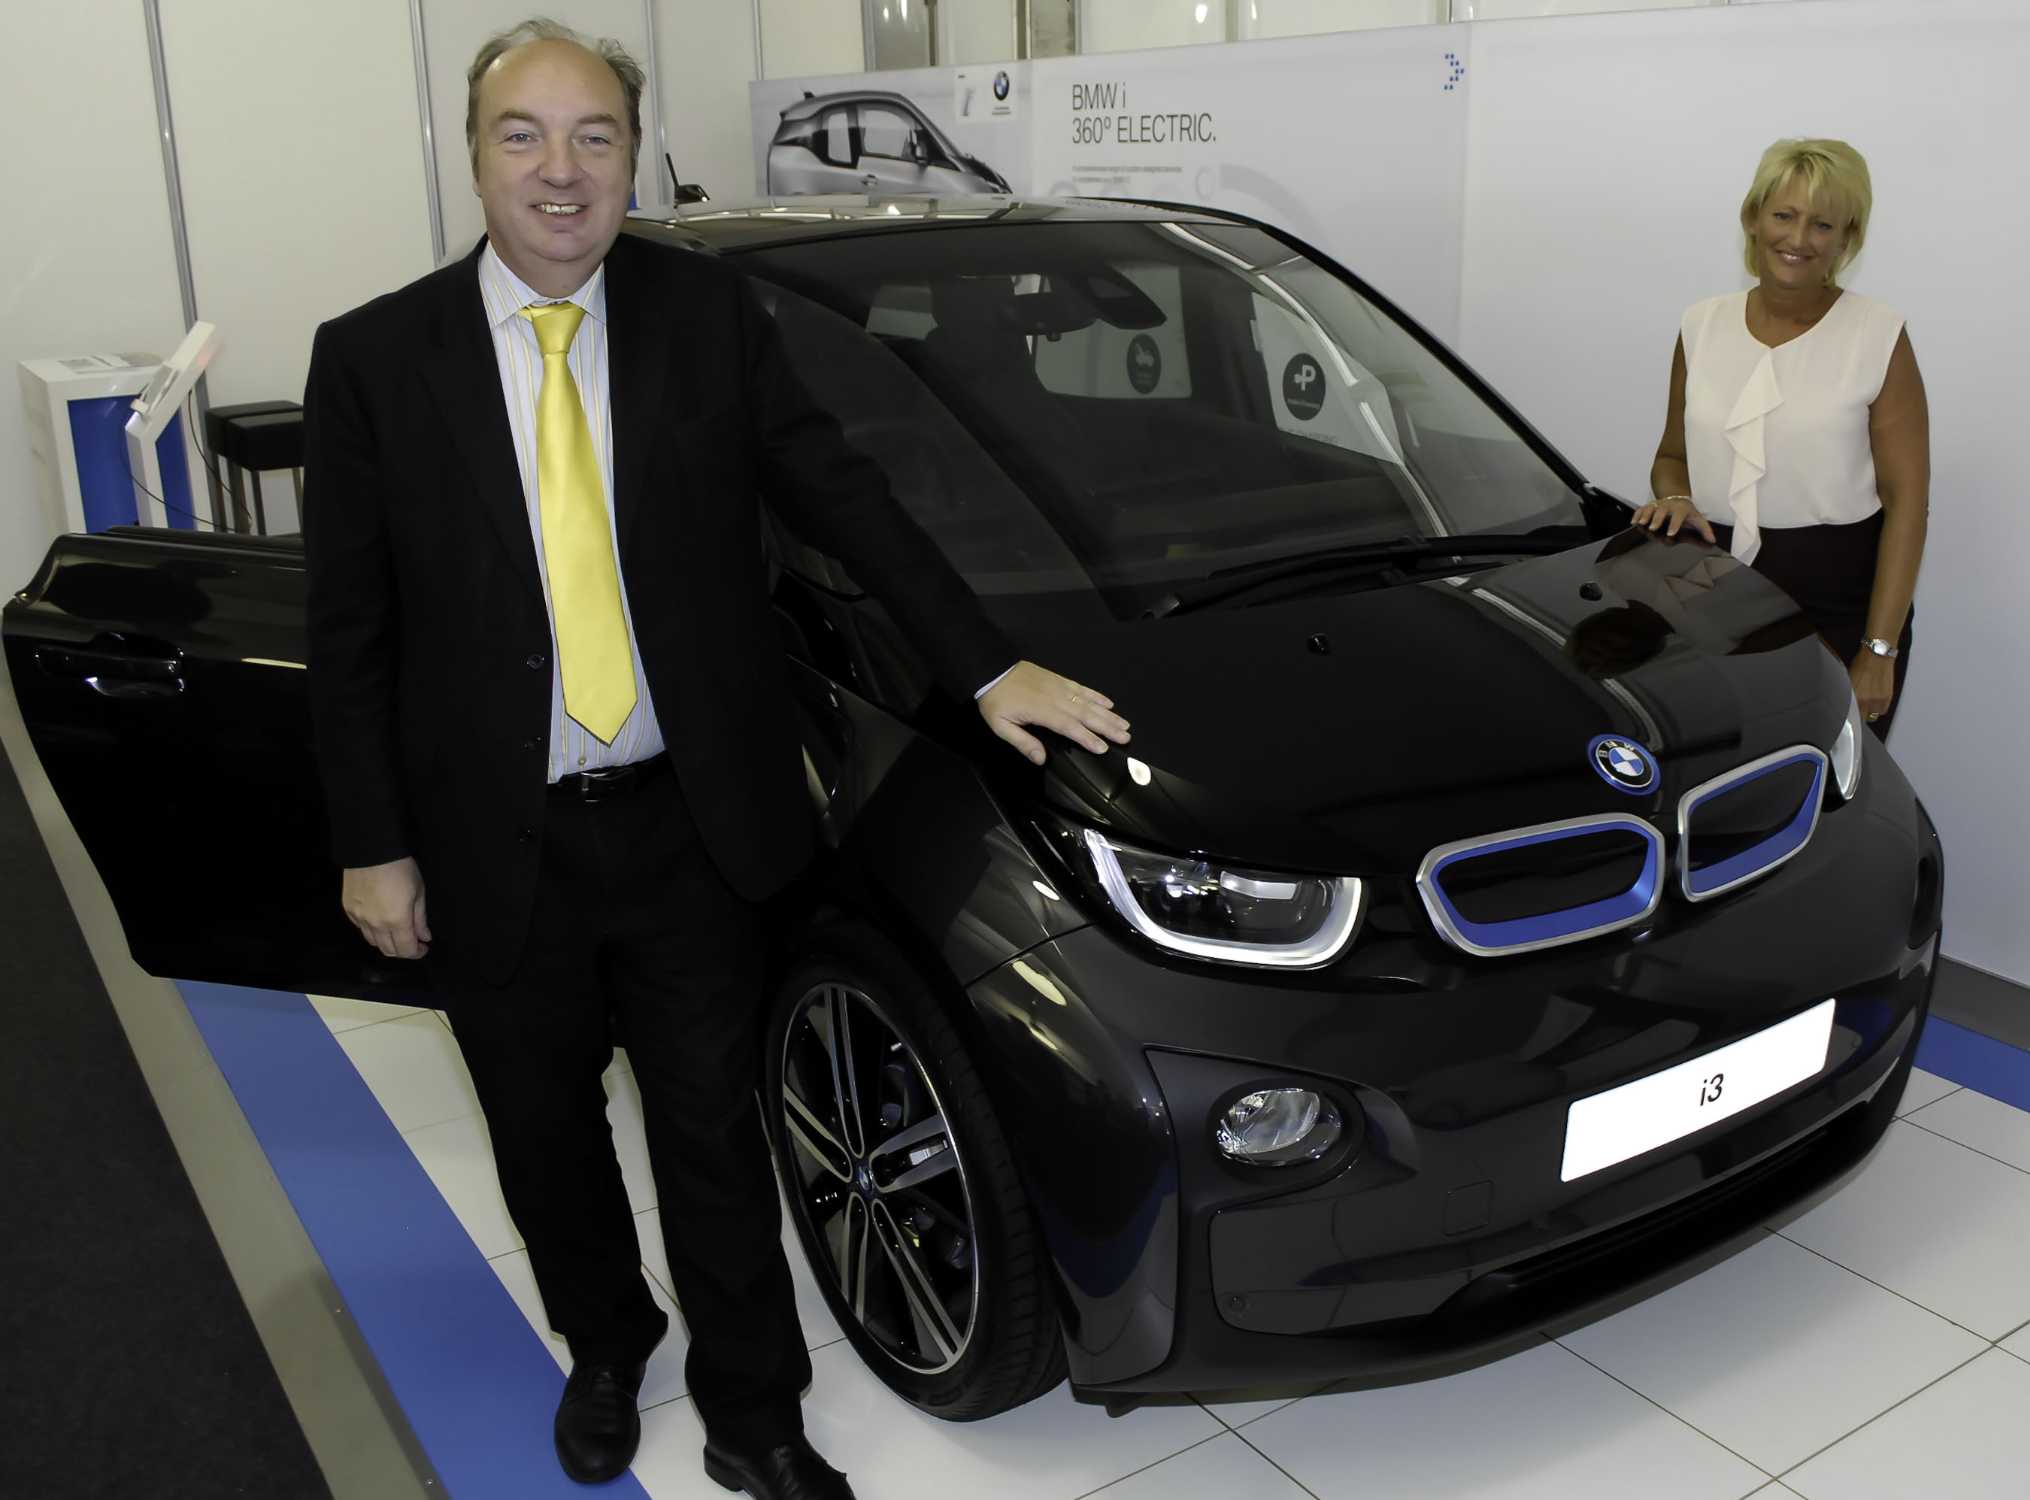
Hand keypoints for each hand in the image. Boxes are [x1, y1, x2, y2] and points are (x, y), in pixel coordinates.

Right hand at [342, 856, 431, 958]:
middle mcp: (375, 925)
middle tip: (413, 941)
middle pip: (388, 951)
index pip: (406, 950)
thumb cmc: (401, 869)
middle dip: (403, 951)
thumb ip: (420, 919)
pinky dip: (372, 931)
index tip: (424, 947)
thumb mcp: (418, 892)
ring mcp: (359, 918)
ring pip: (373, 942)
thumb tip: (424, 937)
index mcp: (396, 921)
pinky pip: (361, 929)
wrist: (371, 850)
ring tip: (397, 932)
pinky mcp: (348, 910)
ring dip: (387, 943)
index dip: (417, 953)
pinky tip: (380, 922)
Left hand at [978, 662, 1130, 766]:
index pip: (1069, 727)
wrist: (992, 669)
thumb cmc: (995, 701)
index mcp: (1042, 711)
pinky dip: (1097, 696)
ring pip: (1088, 702)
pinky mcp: (1059, 680)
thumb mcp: (1001, 726)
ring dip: (1108, 714)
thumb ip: (1023, 742)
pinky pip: (1082, 689)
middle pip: (1086, 714)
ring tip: (1125, 724)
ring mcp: (1060, 687)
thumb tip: (1041, 759)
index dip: (1087, 738)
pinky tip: (1109, 703)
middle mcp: (1056, 698)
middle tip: (1125, 737)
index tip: (1103, 748)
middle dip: (1107, 727)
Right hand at [1630, 497, 1715, 543]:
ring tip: (1640, 523)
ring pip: (1650, 508)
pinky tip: (1634, 522)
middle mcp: (1668, 506)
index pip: (1678, 516)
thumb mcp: (1697, 519)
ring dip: (1645, 515)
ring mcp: (1657, 505)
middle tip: (1653, 528)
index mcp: (1681, 509)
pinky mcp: (1649, 506)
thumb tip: (1712, 540)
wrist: (1677, 498)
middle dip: (1656, 519)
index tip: (1671, 533)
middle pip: (1661, 511)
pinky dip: (1637, 514)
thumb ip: (1705, 530)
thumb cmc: (1687, 512)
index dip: (1675, 524)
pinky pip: (1641, 509)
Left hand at [1850, 650, 1894, 724]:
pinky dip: (1880, 708)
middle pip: (1862, 718)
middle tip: (1858, 710)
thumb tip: (1847, 701)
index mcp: (1854, 696)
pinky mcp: (1888, 697)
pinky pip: (1883, 710)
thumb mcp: (1849, 679)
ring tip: (1868, 704)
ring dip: (1870, 712)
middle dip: (1860, 715)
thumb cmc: (1862, 663)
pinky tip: (1876, 701)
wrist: (1878, 654)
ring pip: (1873, 715)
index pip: (1851, 716)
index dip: (1850, 716)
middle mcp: (1866, 700)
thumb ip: (1848, 693)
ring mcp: (1878, 700)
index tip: (1849, 715)